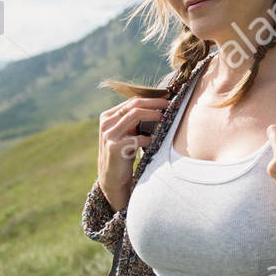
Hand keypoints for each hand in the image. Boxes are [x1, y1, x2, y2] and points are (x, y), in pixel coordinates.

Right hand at [97, 94, 168, 210]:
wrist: (112, 178)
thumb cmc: (124, 152)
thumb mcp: (126, 133)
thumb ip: (134, 120)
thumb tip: (158, 104)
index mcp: (108, 116)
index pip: (131, 101)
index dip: (151, 98)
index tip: (166, 98)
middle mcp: (106, 123)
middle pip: (134, 104)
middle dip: (154, 102)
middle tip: (169, 104)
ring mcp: (109, 135)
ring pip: (134, 115)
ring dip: (153, 114)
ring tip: (164, 117)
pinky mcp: (114, 148)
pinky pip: (137, 138)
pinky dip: (149, 138)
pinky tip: (154, 141)